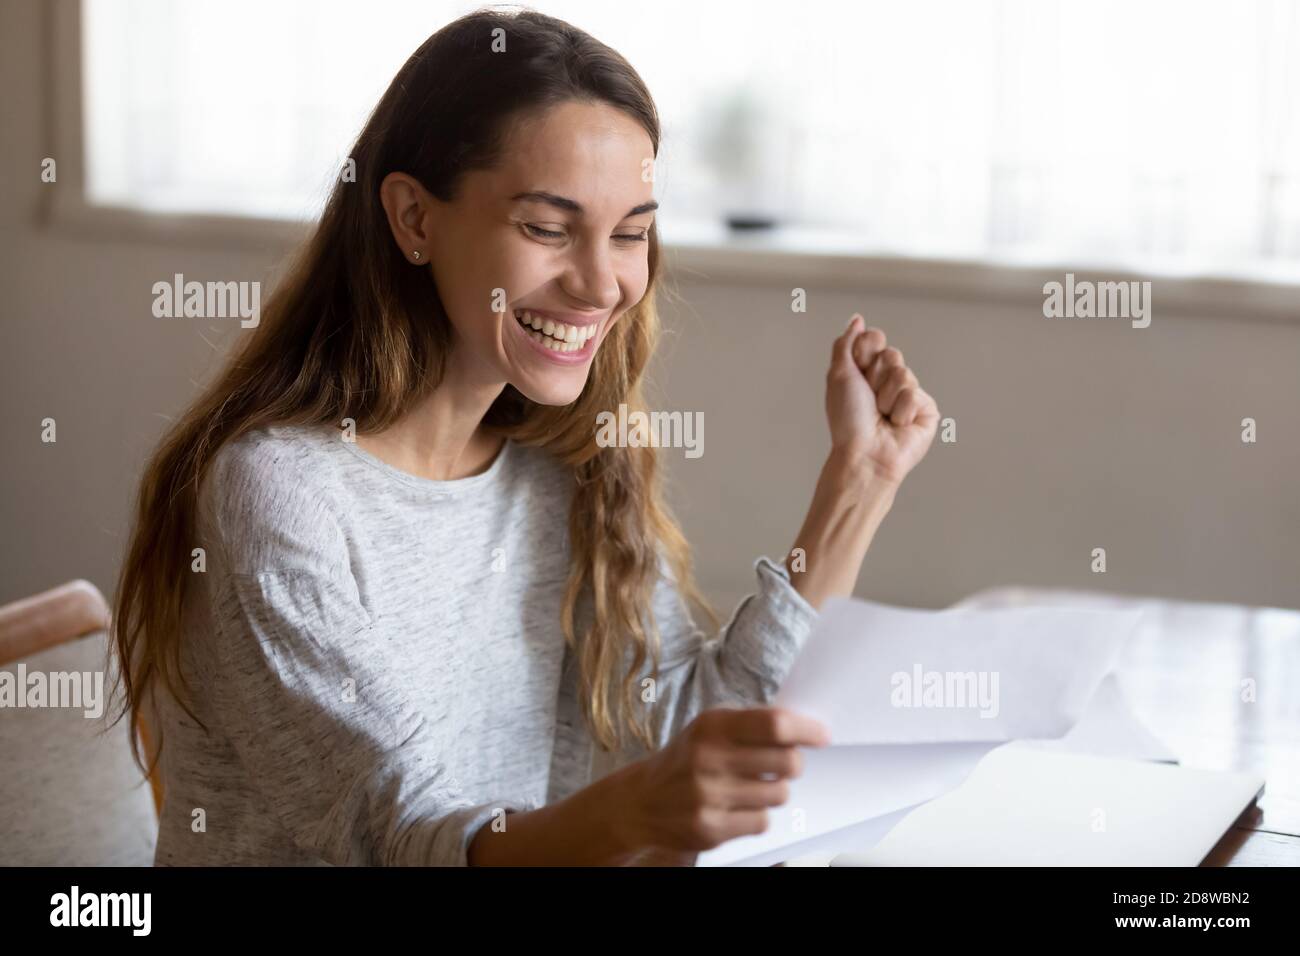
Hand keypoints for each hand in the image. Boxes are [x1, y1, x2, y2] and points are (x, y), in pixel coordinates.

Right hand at [608, 707, 830, 860]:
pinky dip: (757, 815)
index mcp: (712, 726)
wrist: (642, 801)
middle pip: (787, 763)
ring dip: (774, 791)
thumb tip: (803, 727)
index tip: (821, 736)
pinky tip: (737, 806)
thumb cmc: (687, 758)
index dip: (806, 730)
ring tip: (751, 786)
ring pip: (779, 795)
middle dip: (793, 764)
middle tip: (782, 764)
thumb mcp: (709, 727)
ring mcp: (708, 796)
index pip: (774, 725)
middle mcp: (708, 758)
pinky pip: (762, 822)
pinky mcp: (710, 828)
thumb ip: (750, 723)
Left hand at [825, 314, 939, 486]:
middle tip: (869, 400)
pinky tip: (897, 426)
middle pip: (892, 354)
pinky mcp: (926, 410)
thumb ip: (846, 343)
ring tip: (882, 416)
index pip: (875, 339)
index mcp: (868, 371)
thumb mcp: (839, 375)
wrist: (865, 453)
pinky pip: (915, 394)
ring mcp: (909, 395)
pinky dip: (901, 410)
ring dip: (886, 396)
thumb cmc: (848, 420)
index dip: (865, 352)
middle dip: (876, 377)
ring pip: (904, 373)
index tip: (857, 372)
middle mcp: (889, 381)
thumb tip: (857, 319)